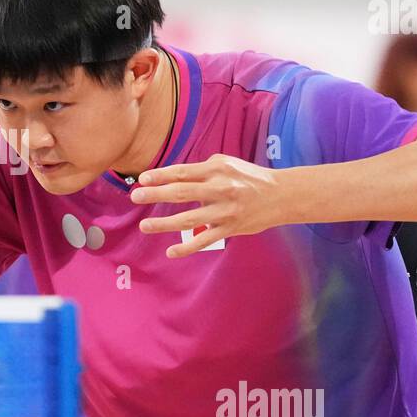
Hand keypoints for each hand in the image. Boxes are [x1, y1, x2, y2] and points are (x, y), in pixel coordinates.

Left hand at [130, 154, 282, 257]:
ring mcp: (224, 211)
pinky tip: (170, 252)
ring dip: (164, 223)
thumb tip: (174, 176)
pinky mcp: (230, 229)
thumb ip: (202, 169)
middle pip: (182, 192)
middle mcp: (220, 189)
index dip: (162, 175)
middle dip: (156, 194)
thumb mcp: (227, 164)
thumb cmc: (249, 178)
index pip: (183, 172)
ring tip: (144, 226)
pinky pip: (205, 240)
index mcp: (217, 170)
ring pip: (189, 219)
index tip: (143, 178)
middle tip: (136, 196)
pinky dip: (187, 248)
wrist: (281, 196)